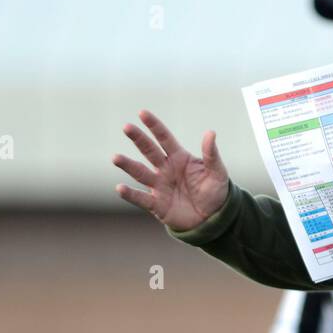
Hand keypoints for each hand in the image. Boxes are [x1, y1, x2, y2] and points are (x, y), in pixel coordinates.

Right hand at [112, 109, 228, 230]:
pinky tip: (120, 188)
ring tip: (115, 158)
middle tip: (126, 127)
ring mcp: (159, 186)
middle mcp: (165, 169)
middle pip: (149, 151)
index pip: (164, 138)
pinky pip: (141, 199)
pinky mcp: (156, 205)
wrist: (212, 218)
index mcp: (179, 158)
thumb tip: (210, 132)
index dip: (154, 126)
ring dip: (128, 165)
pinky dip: (130, 194)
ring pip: (140, 173)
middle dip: (138, 139)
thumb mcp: (217, 172)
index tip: (142, 113)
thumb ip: (211, 154)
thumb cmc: (214, 191)